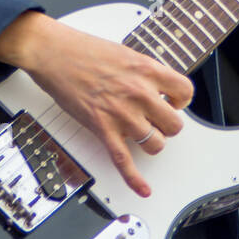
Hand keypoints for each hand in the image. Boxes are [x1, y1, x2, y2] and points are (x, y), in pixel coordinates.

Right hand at [0, 10, 193, 198]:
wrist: (54, 53)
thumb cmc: (83, 50)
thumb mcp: (125, 53)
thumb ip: (144, 72)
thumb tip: (155, 86)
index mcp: (147, 70)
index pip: (184, 91)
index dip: (180, 100)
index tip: (172, 101)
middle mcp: (139, 93)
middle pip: (174, 124)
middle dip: (166, 125)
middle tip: (155, 120)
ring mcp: (122, 113)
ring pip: (155, 144)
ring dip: (151, 142)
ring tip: (141, 134)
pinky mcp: (103, 129)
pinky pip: (124, 162)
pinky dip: (134, 179)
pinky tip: (143, 188)